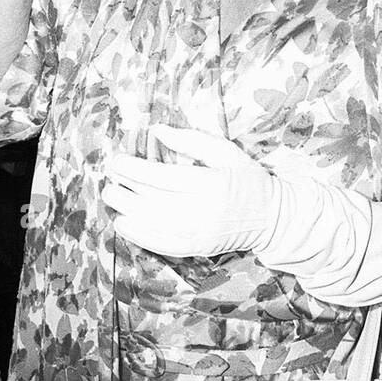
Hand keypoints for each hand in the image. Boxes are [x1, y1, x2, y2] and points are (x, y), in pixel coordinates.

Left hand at [101, 124, 279, 257]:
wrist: (272, 219)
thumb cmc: (248, 179)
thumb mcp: (225, 152)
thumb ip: (191, 140)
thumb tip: (157, 131)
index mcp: (209, 184)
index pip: (159, 177)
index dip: (132, 168)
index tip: (116, 160)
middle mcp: (201, 211)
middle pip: (149, 200)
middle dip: (122, 187)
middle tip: (109, 175)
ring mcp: (196, 234)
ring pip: (148, 223)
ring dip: (123, 209)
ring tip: (111, 194)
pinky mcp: (193, 249)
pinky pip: (157, 243)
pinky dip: (135, 234)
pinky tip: (122, 221)